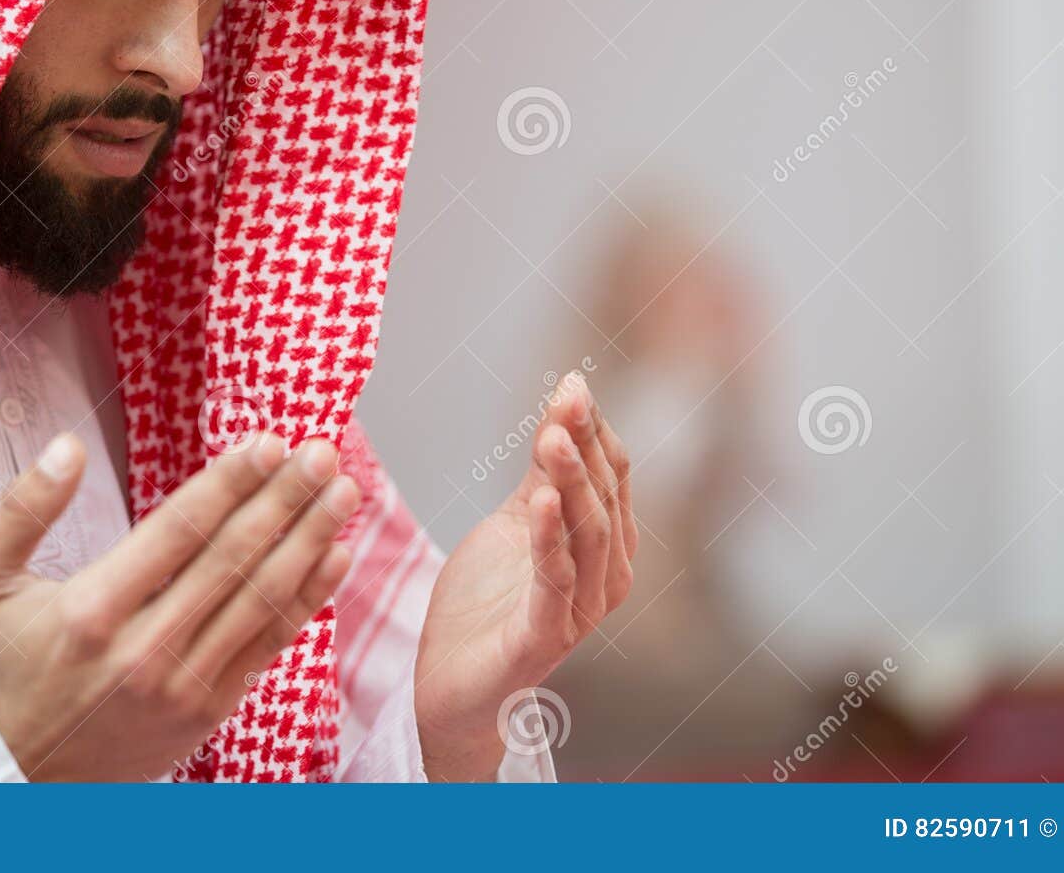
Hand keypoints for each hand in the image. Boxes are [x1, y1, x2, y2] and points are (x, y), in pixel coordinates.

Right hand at [0, 430, 358, 780]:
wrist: (17, 771)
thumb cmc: (4, 664)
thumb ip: (20, 510)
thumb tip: (67, 447)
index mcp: (91, 610)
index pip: (179, 530)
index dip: (231, 482)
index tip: (270, 441)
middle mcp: (143, 650)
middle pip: (232, 560)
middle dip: (285, 500)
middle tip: (323, 454)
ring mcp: (182, 686)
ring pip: (261, 602)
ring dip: (309, 541)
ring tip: (343, 493)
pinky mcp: (209, 711)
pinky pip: (268, 645)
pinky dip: (307, 598)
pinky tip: (335, 555)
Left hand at [414, 371, 634, 779]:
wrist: (451, 681)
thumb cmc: (489, 601)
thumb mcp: (516, 520)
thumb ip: (542, 472)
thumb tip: (566, 402)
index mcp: (605, 546)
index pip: (612, 476)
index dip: (594, 429)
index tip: (572, 382)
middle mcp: (606, 578)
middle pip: (603, 498)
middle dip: (584, 444)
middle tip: (565, 399)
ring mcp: (579, 612)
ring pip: (586, 534)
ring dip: (570, 481)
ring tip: (551, 436)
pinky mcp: (543, 638)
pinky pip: (554, 582)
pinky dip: (550, 539)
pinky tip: (541, 501)